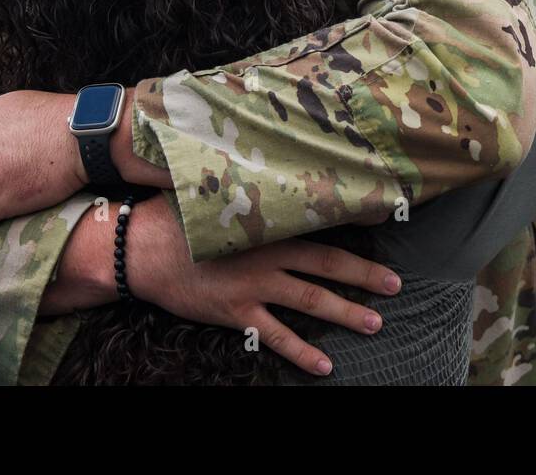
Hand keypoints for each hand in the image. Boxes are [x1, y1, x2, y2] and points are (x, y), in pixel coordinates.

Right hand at [125, 196, 401, 377]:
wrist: (141, 248)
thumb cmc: (177, 216)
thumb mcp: (218, 196)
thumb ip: (249, 191)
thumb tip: (270, 170)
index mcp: (268, 223)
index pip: (320, 224)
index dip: (352, 227)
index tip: (383, 228)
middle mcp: (269, 254)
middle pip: (328, 265)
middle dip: (365, 276)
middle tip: (394, 286)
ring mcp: (255, 286)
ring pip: (311, 301)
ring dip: (346, 313)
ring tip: (374, 323)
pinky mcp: (237, 312)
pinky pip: (277, 336)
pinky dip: (303, 353)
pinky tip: (324, 365)